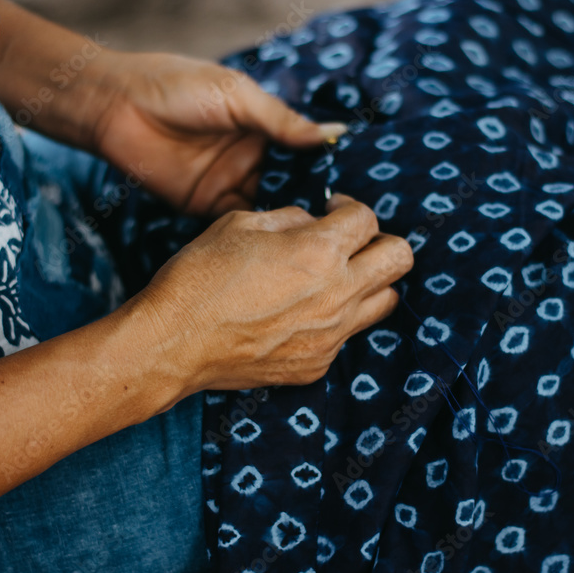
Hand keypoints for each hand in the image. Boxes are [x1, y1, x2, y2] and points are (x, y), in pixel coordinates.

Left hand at [86, 52, 346, 215]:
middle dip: (315, 201)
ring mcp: (230, 183)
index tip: (360, 188)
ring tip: (325, 238)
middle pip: (292, 185)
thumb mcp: (238, 96)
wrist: (116, 106)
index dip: (328, 169)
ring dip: (291, 221)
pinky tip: (285, 243)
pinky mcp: (206, 205)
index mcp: (263, 127)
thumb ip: (283, 121)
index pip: (305, 152)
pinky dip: (260, 232)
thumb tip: (334, 135)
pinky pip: (240, 223)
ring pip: (270, 207)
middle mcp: (252, 158)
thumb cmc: (177, 86)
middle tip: (349, 223)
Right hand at [108, 194, 413, 401]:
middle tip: (350, 242)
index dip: (349, 207)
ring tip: (333, 278)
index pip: (368, 219)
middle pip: (400, 259)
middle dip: (380, 242)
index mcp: (319, 252)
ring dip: (368, 282)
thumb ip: (290, 219)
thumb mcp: (240, 223)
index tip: (332, 211)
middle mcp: (337, 295)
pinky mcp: (317, 365)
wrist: (173, 344)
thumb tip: (313, 222)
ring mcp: (331, 336)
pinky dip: (334, 319)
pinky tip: (298, 314)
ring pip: (386, 302)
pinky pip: (346, 336)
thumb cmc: (198, 277)